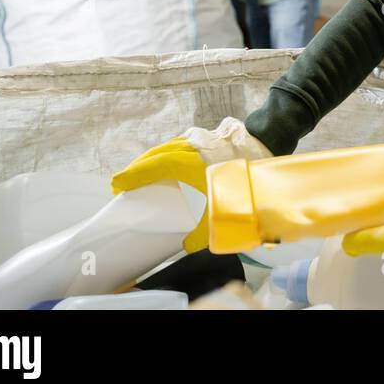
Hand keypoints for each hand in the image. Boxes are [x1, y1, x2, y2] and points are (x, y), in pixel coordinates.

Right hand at [110, 118, 270, 252]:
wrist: (268, 145)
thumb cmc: (242, 180)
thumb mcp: (223, 209)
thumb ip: (203, 230)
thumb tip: (184, 245)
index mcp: (187, 162)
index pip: (152, 166)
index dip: (132, 175)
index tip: (116, 186)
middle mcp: (188, 147)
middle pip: (154, 156)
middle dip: (136, 169)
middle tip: (122, 184)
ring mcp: (197, 139)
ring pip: (165, 148)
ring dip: (150, 161)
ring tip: (140, 175)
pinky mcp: (206, 137)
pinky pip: (177, 145)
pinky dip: (165, 155)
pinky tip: (166, 165)